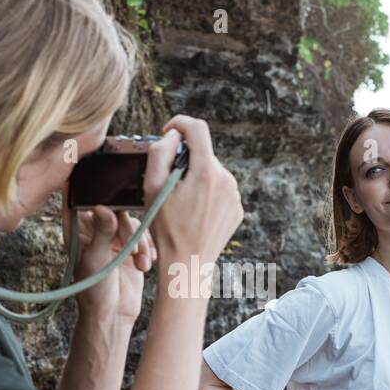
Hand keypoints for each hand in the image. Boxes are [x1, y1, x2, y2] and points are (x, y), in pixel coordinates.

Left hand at [62, 186, 156, 323]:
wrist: (114, 316)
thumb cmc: (94, 293)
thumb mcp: (96, 260)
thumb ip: (102, 232)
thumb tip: (104, 207)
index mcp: (78, 228)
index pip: (81, 197)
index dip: (94, 190)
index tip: (109, 195)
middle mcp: (95, 228)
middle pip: (115, 206)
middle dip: (128, 226)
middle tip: (131, 245)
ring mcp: (114, 236)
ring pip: (133, 220)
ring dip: (140, 242)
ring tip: (139, 263)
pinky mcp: (131, 245)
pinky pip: (145, 234)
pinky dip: (148, 248)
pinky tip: (145, 264)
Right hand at [143, 115, 242, 266]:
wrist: (187, 265)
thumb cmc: (165, 228)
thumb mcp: (152, 188)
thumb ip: (159, 152)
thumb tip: (173, 135)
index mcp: (206, 171)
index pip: (197, 128)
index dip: (179, 124)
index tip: (167, 134)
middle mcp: (227, 179)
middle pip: (204, 153)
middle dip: (185, 159)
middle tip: (168, 183)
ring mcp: (235, 195)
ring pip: (211, 172)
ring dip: (196, 178)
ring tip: (181, 203)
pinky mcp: (237, 209)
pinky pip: (220, 190)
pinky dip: (207, 194)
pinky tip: (195, 213)